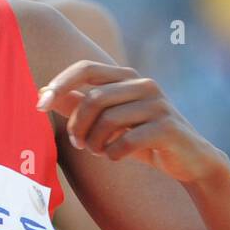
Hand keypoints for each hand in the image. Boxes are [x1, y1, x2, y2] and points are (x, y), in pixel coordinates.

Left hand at [37, 60, 227, 183]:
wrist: (190, 161)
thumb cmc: (143, 139)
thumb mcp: (108, 122)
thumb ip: (79, 105)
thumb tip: (44, 93)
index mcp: (127, 77)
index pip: (86, 67)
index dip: (60, 83)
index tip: (40, 104)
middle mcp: (144, 84)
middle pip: (93, 98)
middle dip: (77, 125)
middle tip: (78, 144)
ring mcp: (158, 104)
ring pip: (108, 120)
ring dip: (95, 143)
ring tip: (98, 152)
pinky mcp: (168, 127)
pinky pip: (126, 140)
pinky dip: (113, 153)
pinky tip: (115, 157)